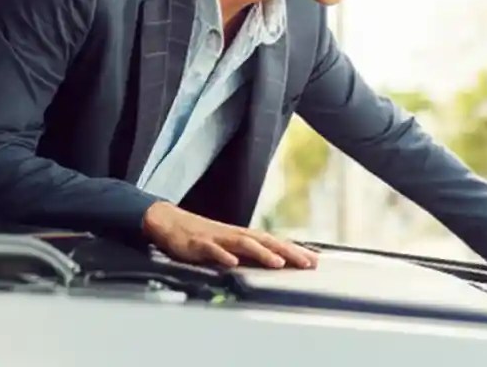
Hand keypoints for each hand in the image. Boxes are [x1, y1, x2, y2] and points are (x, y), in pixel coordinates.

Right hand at [141, 201, 317, 269]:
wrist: (170, 222)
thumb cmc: (202, 236)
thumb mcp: (229, 245)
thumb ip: (249, 254)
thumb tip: (273, 263)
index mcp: (244, 236)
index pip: (275, 243)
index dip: (296, 251)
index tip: (315, 261)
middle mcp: (236, 235)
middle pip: (267, 242)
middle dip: (289, 252)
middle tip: (308, 263)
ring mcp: (218, 238)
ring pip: (244, 244)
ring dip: (262, 253)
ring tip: (277, 263)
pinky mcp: (199, 243)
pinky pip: (212, 250)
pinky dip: (223, 256)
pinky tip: (232, 263)